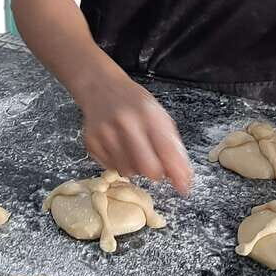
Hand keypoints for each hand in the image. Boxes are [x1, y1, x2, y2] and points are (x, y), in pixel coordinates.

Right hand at [77, 72, 192, 193]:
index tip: (184, 187)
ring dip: (136, 168)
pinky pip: (112, 168)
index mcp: (148, 114)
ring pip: (128, 171)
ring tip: (135, 151)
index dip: (178, 172)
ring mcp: (105, 133)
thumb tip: (182, 178)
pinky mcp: (91, 142)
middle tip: (156, 167)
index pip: (167, 151)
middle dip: (156, 173)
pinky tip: (120, 148)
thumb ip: (172, 146)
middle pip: (147, 168)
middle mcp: (126, 123)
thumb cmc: (135, 104)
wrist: (101, 88)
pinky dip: (120, 164)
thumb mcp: (159, 116)